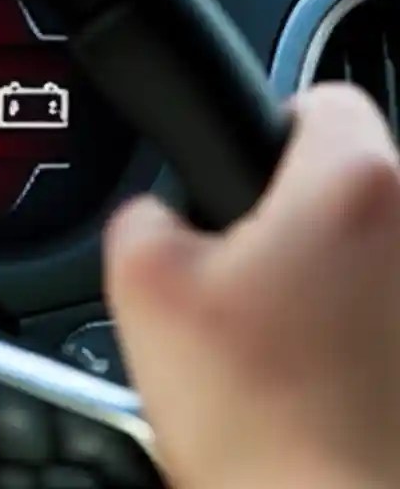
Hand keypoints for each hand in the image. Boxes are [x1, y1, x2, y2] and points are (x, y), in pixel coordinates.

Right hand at [106, 83, 399, 488]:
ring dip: (328, 276)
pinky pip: (386, 312)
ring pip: (370, 253)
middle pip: (347, 181)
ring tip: (274, 342)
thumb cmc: (263, 417)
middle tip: (238, 277)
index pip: (320, 98)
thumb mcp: (141, 284)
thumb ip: (141, 214)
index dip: (265, 127)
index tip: (242, 176)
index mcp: (351, 186)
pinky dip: (358, 332)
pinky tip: (312, 379)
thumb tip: (156, 218)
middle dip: (290, 216)